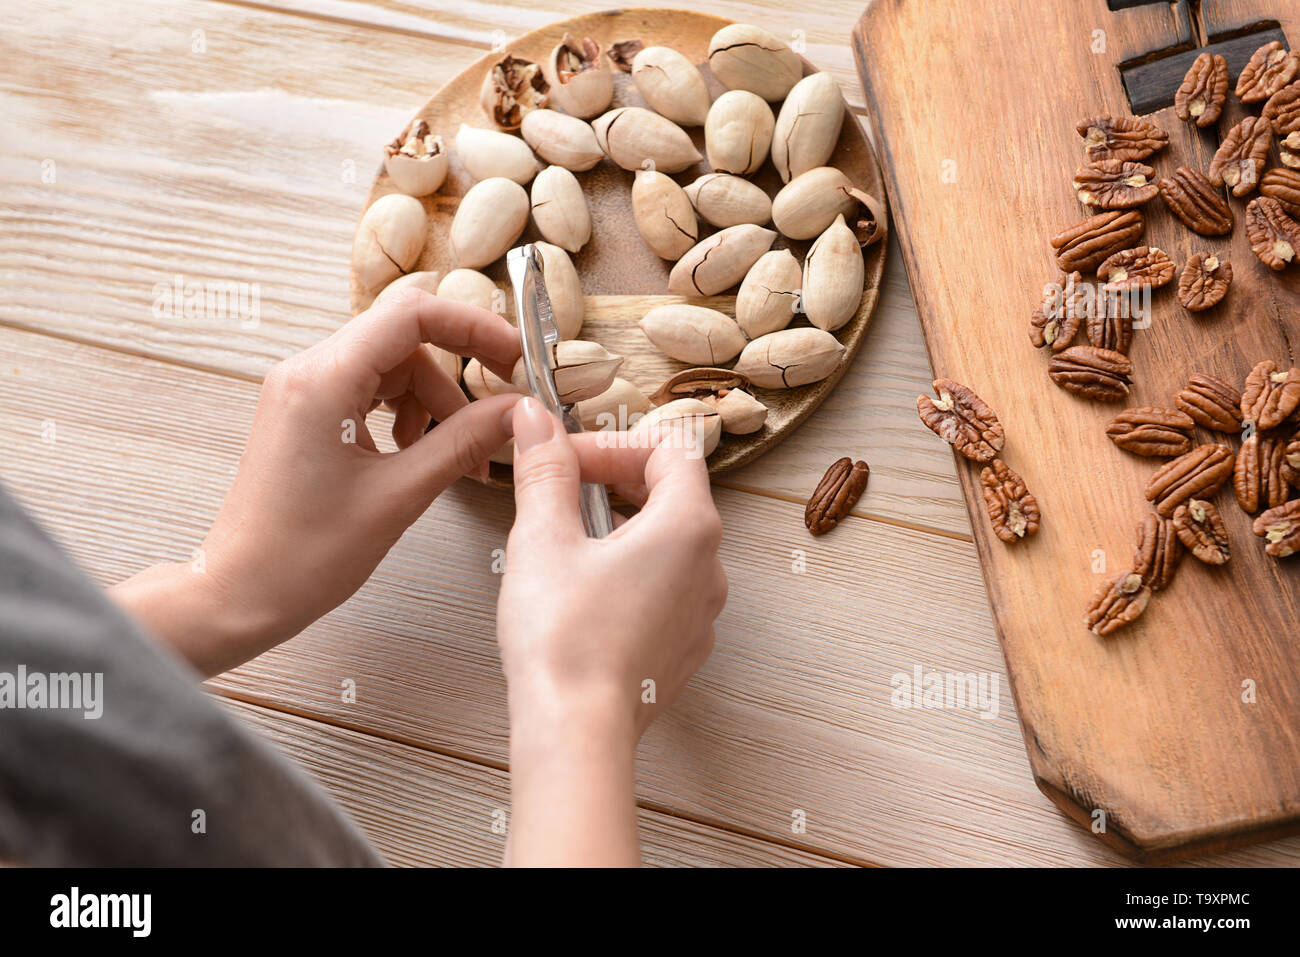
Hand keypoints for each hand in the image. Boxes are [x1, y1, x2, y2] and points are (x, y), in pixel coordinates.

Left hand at [111, 290, 522, 675]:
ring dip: (431, 401)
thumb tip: (516, 412)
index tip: (513, 356)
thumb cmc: (301, 556)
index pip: (411, 315)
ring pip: (390, 366)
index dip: (473, 327)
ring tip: (449, 452)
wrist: (240, 594)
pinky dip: (404, 414)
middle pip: (404, 339)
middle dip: (456, 373)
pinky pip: (369, 390)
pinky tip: (414, 453)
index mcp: (322, 381)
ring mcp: (302, 391)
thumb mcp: (400, 496)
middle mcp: (306, 372)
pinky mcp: (305, 414)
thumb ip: (463, 443)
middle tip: (497, 409)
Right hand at [497, 397, 726, 865]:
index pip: (668, 450)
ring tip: (562, 542)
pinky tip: (580, 590)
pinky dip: (627, 571)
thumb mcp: (543, 538)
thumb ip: (545, 470)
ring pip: (666, 542)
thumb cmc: (564, 642)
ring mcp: (701, 612)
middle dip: (612, 479)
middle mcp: (710, 568)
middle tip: (559, 491)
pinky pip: (663, 587)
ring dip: (617, 525)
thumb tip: (536, 421)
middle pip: (672, 493)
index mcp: (689, 528)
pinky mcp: (682, 646)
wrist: (576, 732)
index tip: (565, 458)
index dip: (612, 443)